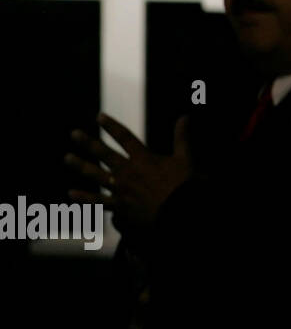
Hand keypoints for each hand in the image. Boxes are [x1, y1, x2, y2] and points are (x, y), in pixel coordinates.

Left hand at [65, 114, 192, 231]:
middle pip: (104, 153)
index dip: (111, 126)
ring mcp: (122, 189)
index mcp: (144, 158)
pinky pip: (98, 201)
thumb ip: (181, 137)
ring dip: (80, 166)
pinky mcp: (120, 206)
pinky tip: (71, 193)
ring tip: (67, 158)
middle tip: (74, 134)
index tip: (99, 117)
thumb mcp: (185, 158)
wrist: (180, 212)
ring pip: (96, 175)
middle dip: (88, 142)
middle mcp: (128, 171)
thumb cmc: (184, 185)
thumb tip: (185, 116)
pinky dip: (84, 198)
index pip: (125, 137)